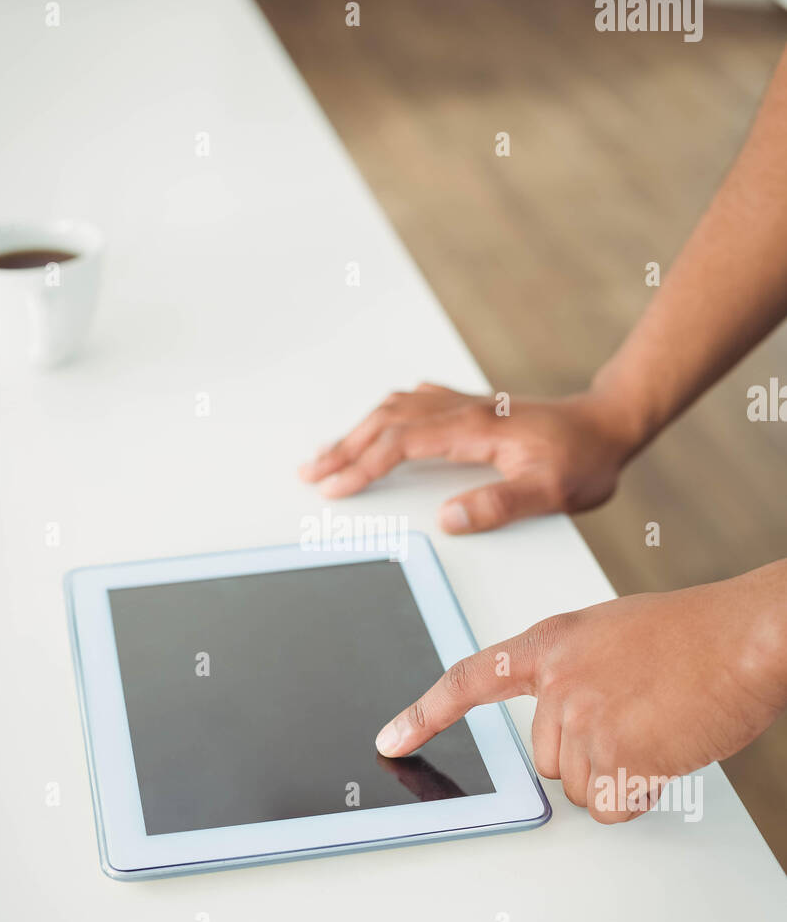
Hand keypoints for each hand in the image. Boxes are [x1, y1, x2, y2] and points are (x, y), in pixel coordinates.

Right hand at [299, 384, 633, 532]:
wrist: (608, 425)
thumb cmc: (584, 458)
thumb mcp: (552, 492)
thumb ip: (500, 505)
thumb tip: (449, 518)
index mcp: (475, 428)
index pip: (402, 444)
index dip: (363, 466)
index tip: (334, 488)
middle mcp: (463, 409)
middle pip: (386, 421)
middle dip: (343, 449)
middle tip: (312, 474)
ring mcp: (465, 404)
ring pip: (395, 409)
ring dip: (357, 430)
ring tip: (329, 454)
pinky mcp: (470, 407)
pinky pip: (412, 404)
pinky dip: (382, 418)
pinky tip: (377, 427)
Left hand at [374, 569, 786, 820]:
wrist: (747, 636)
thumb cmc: (697, 634)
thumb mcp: (613, 635)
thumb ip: (573, 671)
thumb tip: (563, 722)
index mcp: (550, 643)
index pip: (470, 680)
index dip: (427, 714)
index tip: (391, 739)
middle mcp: (556, 683)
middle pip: (547, 758)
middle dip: (593, 752)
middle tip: (641, 716)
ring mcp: (583, 719)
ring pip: (580, 786)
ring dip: (619, 774)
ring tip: (660, 726)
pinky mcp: (616, 755)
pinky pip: (611, 806)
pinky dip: (640, 794)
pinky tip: (667, 752)